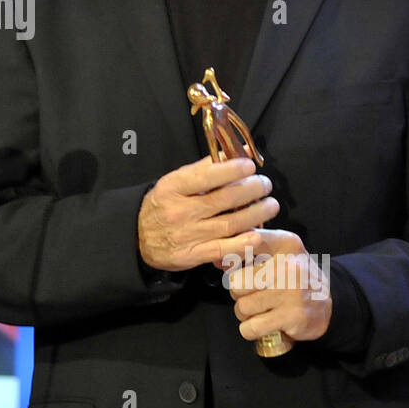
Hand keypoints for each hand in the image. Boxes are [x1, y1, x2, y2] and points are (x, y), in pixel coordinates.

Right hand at [137, 156, 278, 271]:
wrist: (138, 236)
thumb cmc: (164, 204)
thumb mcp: (177, 181)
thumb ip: (207, 167)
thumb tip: (239, 152)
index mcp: (173, 187)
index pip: (206, 176)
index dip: (232, 170)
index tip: (250, 166)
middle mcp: (179, 211)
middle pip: (223, 199)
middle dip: (251, 190)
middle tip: (265, 184)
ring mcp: (187, 234)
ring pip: (228, 224)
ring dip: (256, 214)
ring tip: (270, 205)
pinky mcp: (192, 255)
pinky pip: (222, 249)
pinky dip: (242, 243)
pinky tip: (257, 235)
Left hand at [221, 229, 332, 342]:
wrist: (329, 303)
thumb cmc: (293, 276)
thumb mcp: (278, 251)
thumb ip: (247, 248)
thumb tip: (216, 259)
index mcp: (284, 243)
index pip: (243, 244)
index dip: (230, 259)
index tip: (232, 267)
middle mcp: (288, 265)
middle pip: (235, 283)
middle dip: (239, 293)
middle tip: (253, 295)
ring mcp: (291, 292)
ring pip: (242, 307)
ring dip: (245, 314)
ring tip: (261, 309)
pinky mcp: (292, 317)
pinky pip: (251, 327)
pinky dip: (251, 330)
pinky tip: (264, 324)